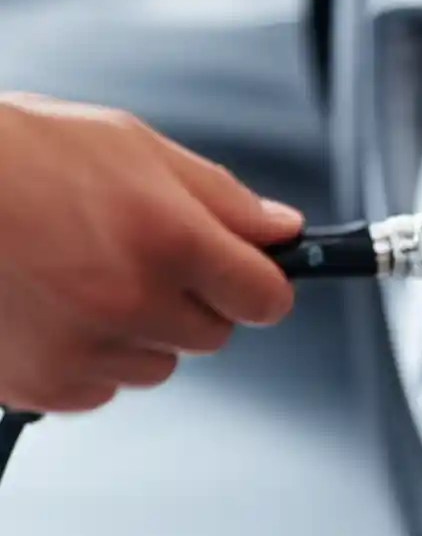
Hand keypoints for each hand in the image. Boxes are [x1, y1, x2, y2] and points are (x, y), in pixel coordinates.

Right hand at [0, 93, 301, 411]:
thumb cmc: (15, 156)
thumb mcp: (130, 146)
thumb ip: (221, 197)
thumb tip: (282, 230)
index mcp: (168, 238)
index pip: (266, 298)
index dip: (259, 283)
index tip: (246, 274)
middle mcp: (131, 302)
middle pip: (215, 335)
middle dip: (194, 302)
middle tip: (142, 260)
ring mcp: (84, 350)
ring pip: (158, 365)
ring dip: (140, 333)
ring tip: (83, 279)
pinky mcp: (41, 385)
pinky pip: (100, 389)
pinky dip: (88, 359)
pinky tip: (52, 310)